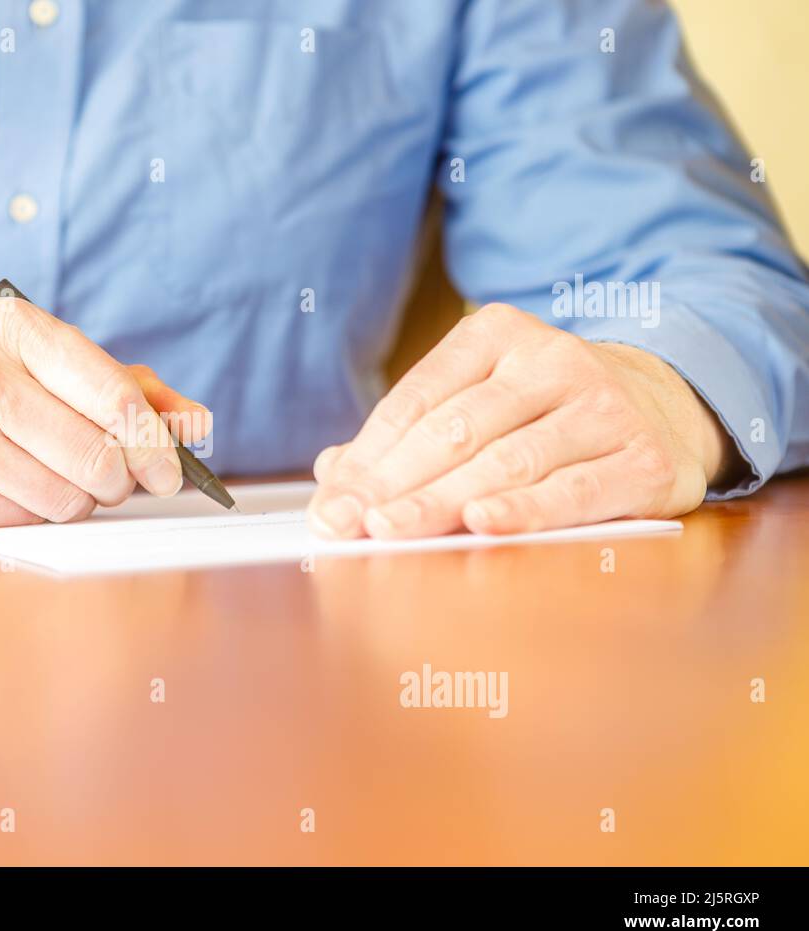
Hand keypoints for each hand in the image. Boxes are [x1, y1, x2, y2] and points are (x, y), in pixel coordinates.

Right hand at [0, 296, 209, 531]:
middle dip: (118, 479)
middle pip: (103, 458)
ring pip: (70, 499)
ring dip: (73, 499)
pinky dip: (30, 513)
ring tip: (37, 472)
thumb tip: (193, 420)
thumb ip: (116, 383)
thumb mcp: (21, 357)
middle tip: (105, 476)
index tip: (170, 468)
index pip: (116, 397)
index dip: (157, 444)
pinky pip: (27, 521)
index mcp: (12, 328)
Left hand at [308, 303, 733, 538]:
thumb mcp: (478, 400)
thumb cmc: (544, 411)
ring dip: (442, 501)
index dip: (369, 457)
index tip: (329, 505)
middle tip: (345, 525)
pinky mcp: (644, 458)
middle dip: (392, 483)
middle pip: (455, 430)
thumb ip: (407, 435)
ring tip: (390, 530)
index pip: (417, 400)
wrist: (667, 405)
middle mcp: (551, 360)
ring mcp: (603, 406)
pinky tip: (483, 525)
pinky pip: (575, 490)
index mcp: (496, 334)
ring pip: (507, 460)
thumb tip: (331, 471)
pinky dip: (526, 510)